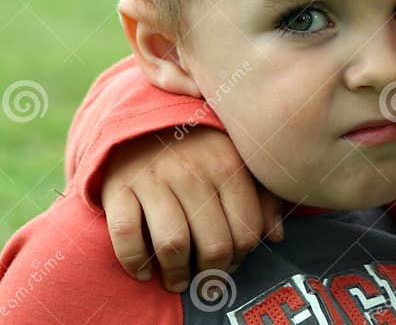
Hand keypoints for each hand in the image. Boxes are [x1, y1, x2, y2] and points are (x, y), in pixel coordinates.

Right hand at [101, 126, 283, 291]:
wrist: (144, 115)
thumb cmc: (200, 143)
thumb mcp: (237, 158)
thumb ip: (262, 195)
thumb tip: (276, 236)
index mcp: (228, 164)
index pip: (246, 230)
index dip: (242, 256)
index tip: (232, 261)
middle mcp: (193, 171)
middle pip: (214, 245)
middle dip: (213, 271)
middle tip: (207, 275)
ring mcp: (154, 179)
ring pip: (173, 246)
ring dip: (177, 274)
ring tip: (178, 280)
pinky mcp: (118, 187)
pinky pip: (126, 236)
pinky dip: (135, 262)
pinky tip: (144, 271)